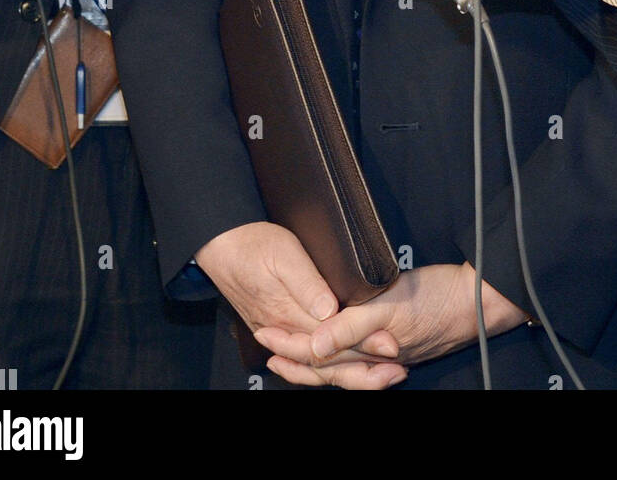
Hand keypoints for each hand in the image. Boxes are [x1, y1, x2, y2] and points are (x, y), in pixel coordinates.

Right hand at [189, 221, 401, 382]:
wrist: (220, 245)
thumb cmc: (252, 244)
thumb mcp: (283, 254)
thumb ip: (306, 284)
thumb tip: (329, 311)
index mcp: (288, 313)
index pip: (332, 337)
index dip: (364, 341)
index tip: (391, 344)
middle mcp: (283, 330)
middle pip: (327, 357)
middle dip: (363, 364)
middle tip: (396, 368)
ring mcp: (278, 333)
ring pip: (317, 362)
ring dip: (349, 369)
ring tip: (382, 372)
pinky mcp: (276, 329)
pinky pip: (304, 356)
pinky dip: (326, 365)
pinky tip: (346, 366)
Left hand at [256, 262, 525, 388]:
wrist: (480, 298)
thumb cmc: (438, 299)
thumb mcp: (389, 307)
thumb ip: (351, 328)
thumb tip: (315, 347)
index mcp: (367, 350)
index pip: (318, 354)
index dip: (289, 345)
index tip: (264, 334)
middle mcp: (374, 356)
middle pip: (326, 365)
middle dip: (296, 358)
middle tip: (266, 344)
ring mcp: (386, 351)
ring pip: (342, 361)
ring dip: (316, 357)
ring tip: (294, 351)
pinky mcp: (397, 341)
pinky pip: (359, 351)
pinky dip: (340, 349)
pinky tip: (337, 341)